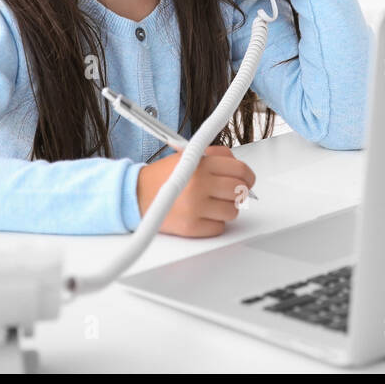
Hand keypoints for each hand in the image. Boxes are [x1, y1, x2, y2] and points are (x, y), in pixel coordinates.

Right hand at [136, 145, 256, 237]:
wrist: (136, 195)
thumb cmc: (164, 177)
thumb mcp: (188, 155)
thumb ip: (216, 157)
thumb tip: (241, 169)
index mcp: (200, 164)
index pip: (239, 169)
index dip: (247, 176)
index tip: (247, 180)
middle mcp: (198, 185)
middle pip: (239, 191)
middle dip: (240, 192)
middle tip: (233, 193)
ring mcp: (195, 207)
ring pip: (233, 211)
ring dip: (227, 208)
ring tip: (213, 203)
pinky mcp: (191, 227)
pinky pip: (219, 228)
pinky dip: (215, 223)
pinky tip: (203, 214)